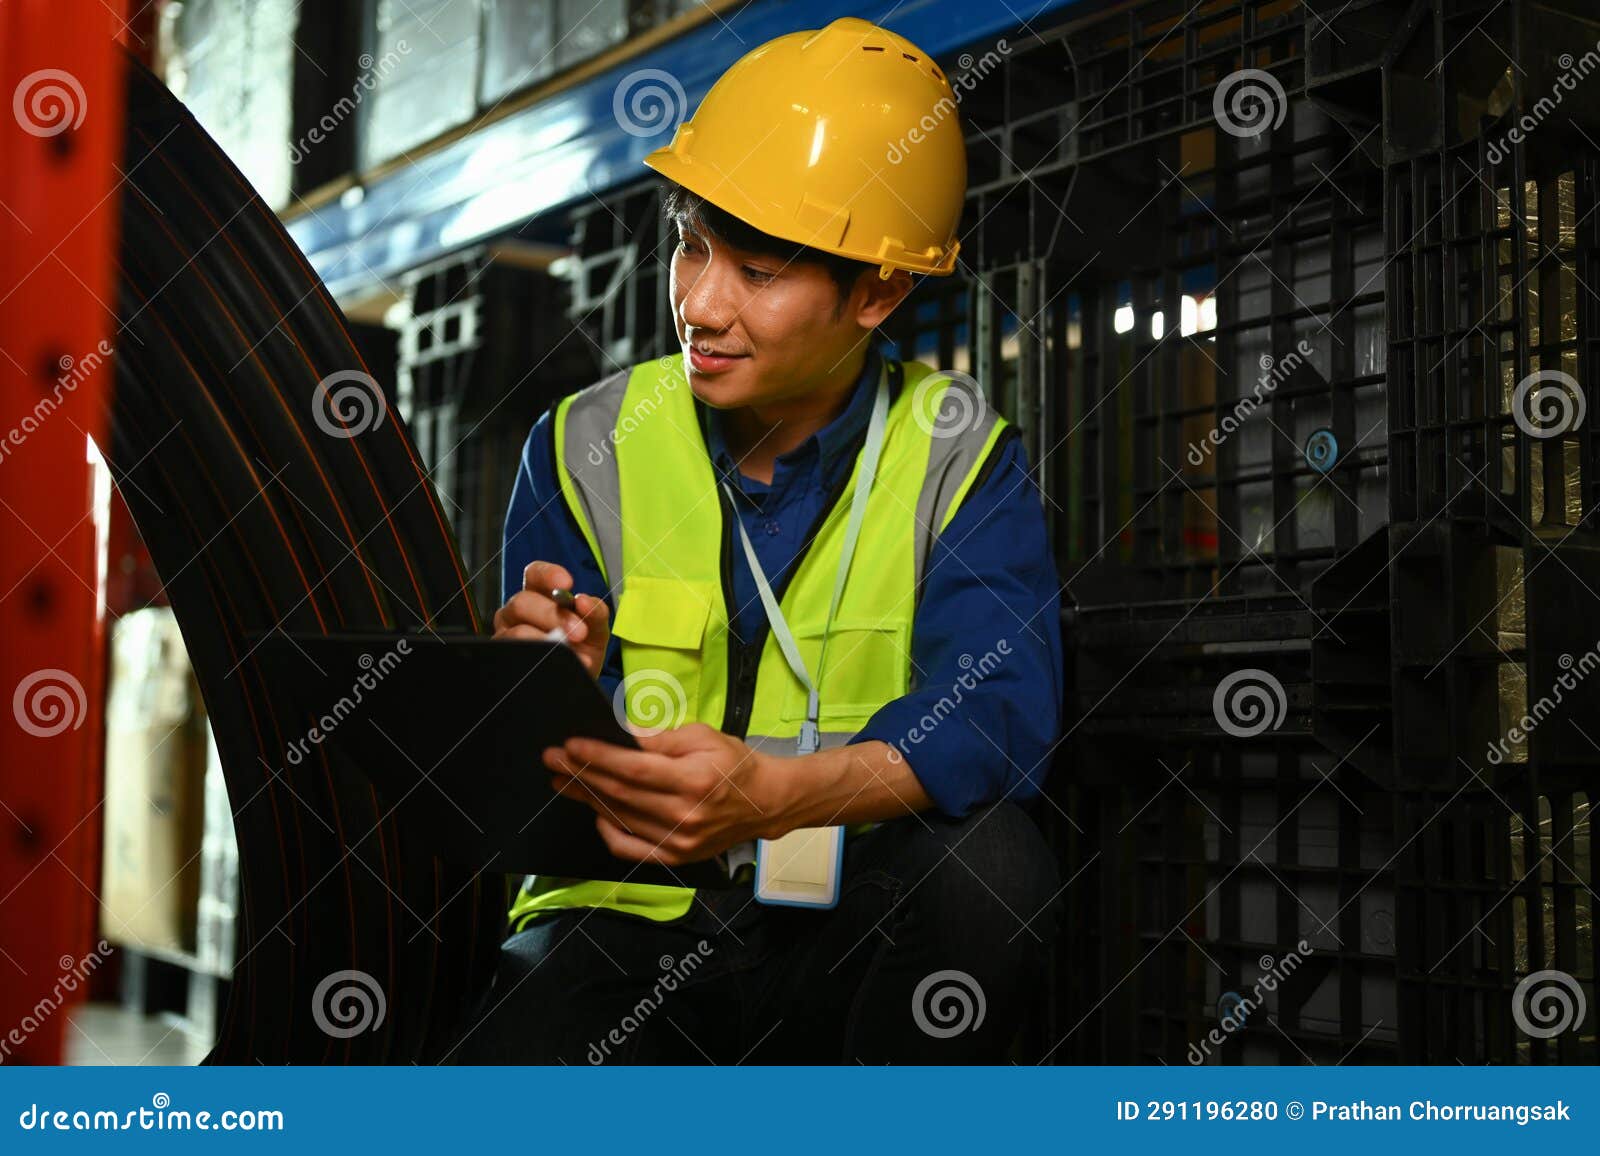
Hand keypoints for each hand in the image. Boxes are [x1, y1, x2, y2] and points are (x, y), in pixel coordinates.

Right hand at [491, 560, 610, 677]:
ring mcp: (507, 636)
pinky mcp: (506, 658)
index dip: (547, 574)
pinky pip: (519, 656)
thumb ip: (595, 612)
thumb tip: (584, 601)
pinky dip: (542, 660)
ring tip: (573, 655)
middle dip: (553, 616)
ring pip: (518, 632)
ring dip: (548, 642)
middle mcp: (517, 612)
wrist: (579, 678)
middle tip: (578, 631)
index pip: (534, 574)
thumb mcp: (595, 629)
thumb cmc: (581, 648)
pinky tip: (560, 666)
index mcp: (539, 595)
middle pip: (523, 602)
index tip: (567, 583)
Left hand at [543, 723, 785, 864]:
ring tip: (562, 780)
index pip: (634, 769)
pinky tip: (594, 811)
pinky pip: (629, 848)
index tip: (570, 744)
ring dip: (586, 798)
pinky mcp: (675, 858)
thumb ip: (659, 738)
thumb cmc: (734, 763)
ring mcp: (679, 842)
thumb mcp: (702, 736)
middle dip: (580, 774)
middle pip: (620, 794)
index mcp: (694, 780)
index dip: (598, 757)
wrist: (764, 803)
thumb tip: (618, 732)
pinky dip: (607, 830)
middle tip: (552, 759)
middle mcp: (685, 816)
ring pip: (620, 818)